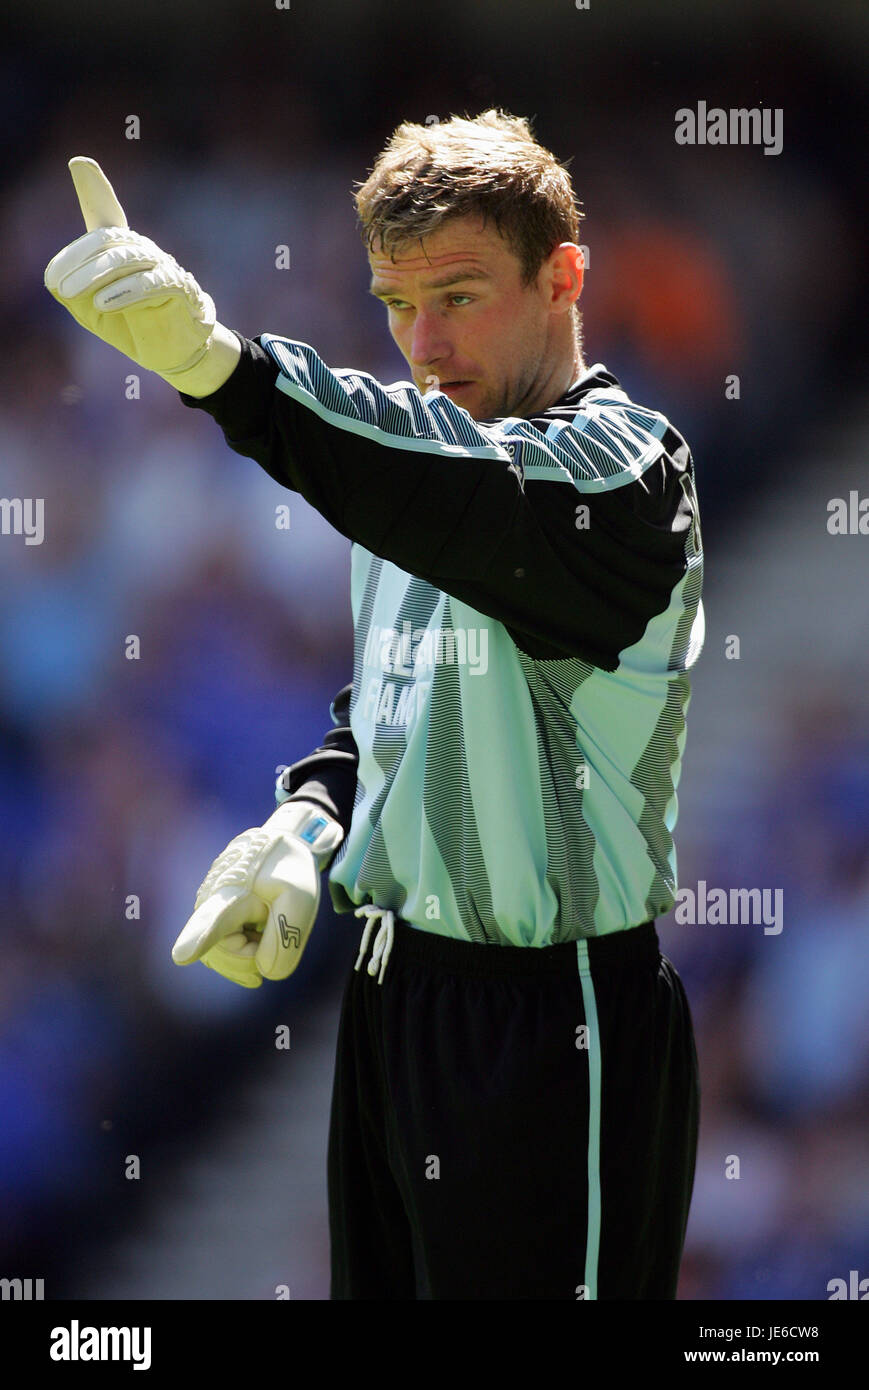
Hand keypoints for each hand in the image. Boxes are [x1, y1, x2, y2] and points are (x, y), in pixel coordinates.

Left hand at [43, 157, 239, 395]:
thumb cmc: (132, 327)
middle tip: (56, 283)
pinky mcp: (179, 289)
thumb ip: (75, 295)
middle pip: (107, 238)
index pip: (107, 213)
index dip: (95, 187)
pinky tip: (102, 302)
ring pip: (126, 258)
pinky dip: (125, 292)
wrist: (173, 354)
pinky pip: (152, 283)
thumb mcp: (91, 312)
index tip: (79, 162)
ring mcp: (162, 266)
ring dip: (94, 274)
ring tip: (70, 292)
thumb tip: (57, 283)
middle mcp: (141, 250)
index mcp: (119, 250)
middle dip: (77, 258)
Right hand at [171, 801, 343, 988]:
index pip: (212, 920)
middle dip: (251, 960)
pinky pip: (221, 955)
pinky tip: (256, 944)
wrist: (278, 849)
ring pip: (221, 959)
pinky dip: (243, 957)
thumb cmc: (288, 872)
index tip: (182, 956)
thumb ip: (286, 936)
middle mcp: (210, 905)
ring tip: (265, 932)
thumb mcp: (301, 898)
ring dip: (248, 957)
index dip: (197, 940)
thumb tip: (264, 971)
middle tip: (271, 936)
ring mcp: (207, 914)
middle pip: (222, 956)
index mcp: (232, 894)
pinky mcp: (209, 923)